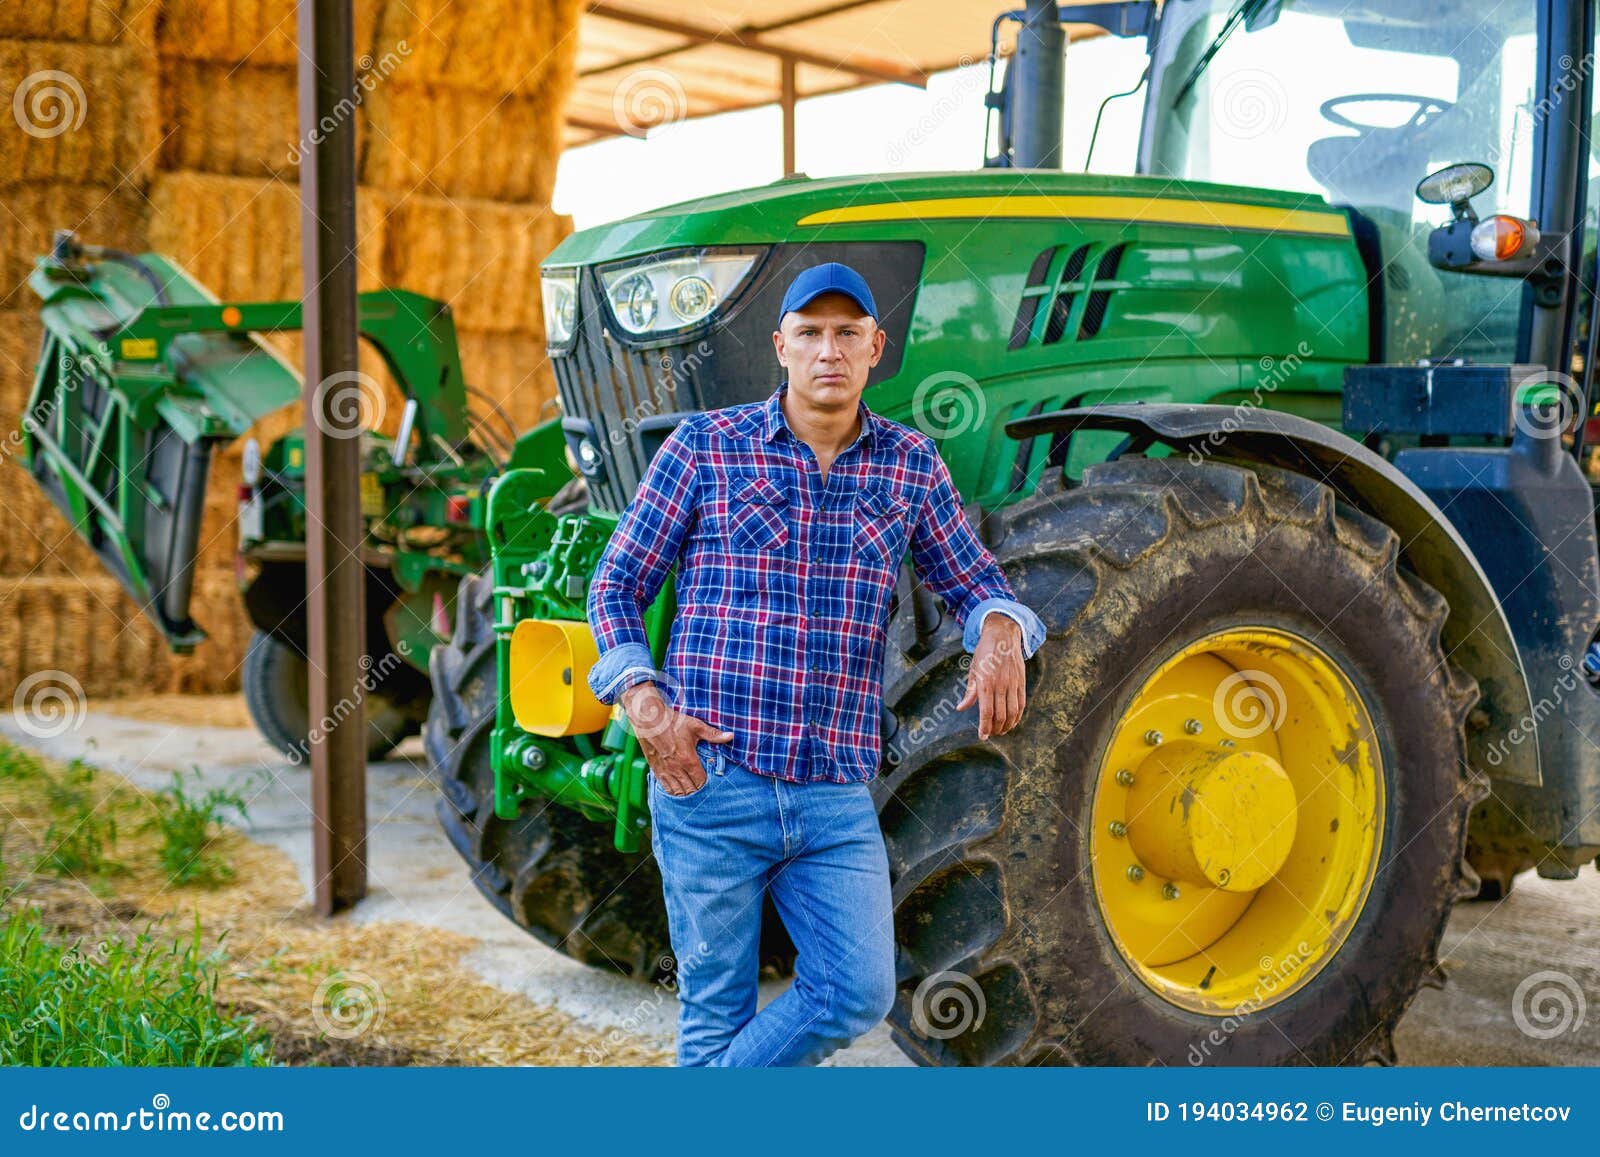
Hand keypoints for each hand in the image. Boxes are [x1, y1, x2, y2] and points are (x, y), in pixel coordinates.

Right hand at [619, 682, 733, 795]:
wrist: (649, 720)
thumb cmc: (673, 722)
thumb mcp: (695, 726)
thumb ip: (713, 735)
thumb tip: (731, 736)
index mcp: (688, 760)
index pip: (700, 781)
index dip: (705, 783)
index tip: (708, 779)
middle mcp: (676, 769)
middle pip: (690, 789)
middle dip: (696, 789)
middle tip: (700, 785)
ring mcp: (665, 771)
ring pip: (677, 791)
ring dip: (685, 792)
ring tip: (690, 788)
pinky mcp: (656, 770)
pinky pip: (665, 788)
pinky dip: (672, 791)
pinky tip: (677, 788)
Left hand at [957, 615, 1026, 739]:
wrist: (1003, 636)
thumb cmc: (984, 653)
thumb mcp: (973, 670)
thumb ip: (970, 692)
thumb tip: (960, 708)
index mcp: (985, 682)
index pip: (986, 712)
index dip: (985, 727)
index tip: (982, 736)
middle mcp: (1000, 684)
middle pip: (1000, 715)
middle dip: (994, 729)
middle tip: (990, 734)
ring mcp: (1012, 684)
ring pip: (1012, 712)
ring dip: (1007, 726)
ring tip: (1000, 731)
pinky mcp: (1021, 682)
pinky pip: (1021, 704)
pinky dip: (1017, 716)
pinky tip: (1012, 722)